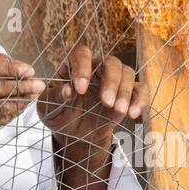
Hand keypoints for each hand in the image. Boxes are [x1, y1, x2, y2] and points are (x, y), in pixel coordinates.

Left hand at [36, 45, 148, 189]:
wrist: (76, 134)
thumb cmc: (60, 115)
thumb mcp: (48, 109)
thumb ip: (54, 98)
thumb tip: (67, 90)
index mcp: (74, 66)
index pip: (82, 54)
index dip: (82, 67)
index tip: (80, 89)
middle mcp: (96, 69)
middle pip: (111, 62)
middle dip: (111, 81)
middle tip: (106, 102)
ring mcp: (114, 80)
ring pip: (127, 73)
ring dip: (126, 92)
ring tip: (120, 111)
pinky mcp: (127, 95)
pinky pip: (140, 90)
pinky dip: (140, 100)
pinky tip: (133, 114)